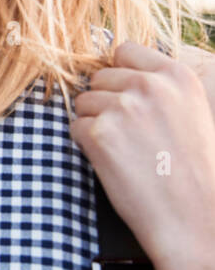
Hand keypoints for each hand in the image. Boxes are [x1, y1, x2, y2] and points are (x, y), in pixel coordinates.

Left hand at [71, 40, 214, 269]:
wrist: (194, 219)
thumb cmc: (192, 170)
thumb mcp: (190, 113)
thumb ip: (159, 87)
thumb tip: (117, 67)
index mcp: (177, 75)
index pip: (124, 50)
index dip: (119, 73)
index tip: (127, 94)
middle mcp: (149, 85)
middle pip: (99, 77)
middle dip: (106, 102)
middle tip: (131, 135)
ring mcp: (122, 107)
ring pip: (83, 102)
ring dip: (95, 123)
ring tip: (126, 151)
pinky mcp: (98, 133)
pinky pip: (74, 127)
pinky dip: (86, 144)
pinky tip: (114, 162)